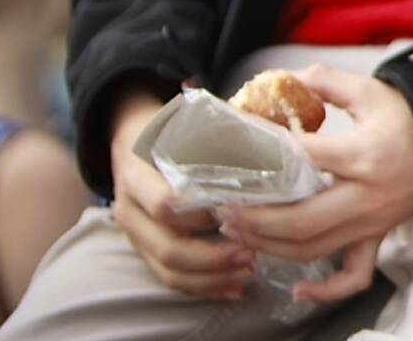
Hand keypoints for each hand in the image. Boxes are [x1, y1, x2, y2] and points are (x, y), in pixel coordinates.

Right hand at [109, 90, 254, 298]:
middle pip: (167, 247)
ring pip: (168, 270)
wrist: (132, 137)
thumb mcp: (189, 125)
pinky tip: (233, 287)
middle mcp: (130, 209)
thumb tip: (281, 147)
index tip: (236, 212)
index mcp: (138, 173)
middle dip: (213, 257)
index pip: (165, 204)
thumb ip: (225, 138)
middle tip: (250, 252)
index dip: (202, 215)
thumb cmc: (172, 129)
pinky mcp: (144, 250)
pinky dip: (203, 287)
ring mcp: (134, 234)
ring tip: (248, 272)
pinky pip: (170, 279)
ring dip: (211, 278)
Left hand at [217, 65, 412, 301]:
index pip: (304, 158)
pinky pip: (353, 275)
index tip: (233, 146)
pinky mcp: (377, 238)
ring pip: (314, 250)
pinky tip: (297, 289)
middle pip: (302, 221)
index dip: (264, 152)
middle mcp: (367, 195)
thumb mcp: (369, 91)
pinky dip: (326, 290)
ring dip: (270, 247)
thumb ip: (324, 82)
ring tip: (239, 233)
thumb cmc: (406, 119)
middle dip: (255, 220)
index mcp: (364, 155)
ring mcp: (372, 222)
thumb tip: (281, 79)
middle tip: (223, 209)